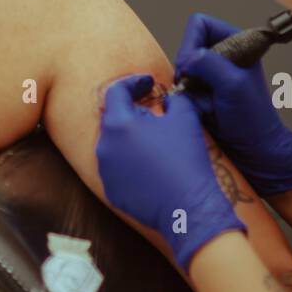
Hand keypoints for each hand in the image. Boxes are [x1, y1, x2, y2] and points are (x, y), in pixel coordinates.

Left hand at [96, 73, 246, 274]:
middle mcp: (104, 146)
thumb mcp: (185, 118)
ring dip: (130, 137)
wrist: (187, 208)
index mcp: (118, 124)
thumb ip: (174, 99)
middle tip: (154, 112)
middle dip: (132, 111)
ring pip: (114, 144)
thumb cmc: (186, 159)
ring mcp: (105, 171)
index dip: (133, 82)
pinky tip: (151, 165)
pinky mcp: (111, 191)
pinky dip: (130, 161)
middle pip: (113, 118)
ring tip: (154, 140)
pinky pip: (117, 168)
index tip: (149, 83)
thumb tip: (168, 99)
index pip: (116, 92)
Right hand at [175, 13, 291, 196]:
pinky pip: (182, 88)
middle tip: (204, 90)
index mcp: (237, 42)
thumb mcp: (233, 84)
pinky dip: (188, 100)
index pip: (199, 24)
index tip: (198, 67)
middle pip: (186, 48)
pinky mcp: (203, 92)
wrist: (256, 153)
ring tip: (208, 105)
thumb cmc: (254, 120)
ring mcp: (212, 75)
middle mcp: (223, 55)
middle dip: (189, 70)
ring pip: (181, 70)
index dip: (192, 44)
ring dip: (189, 89)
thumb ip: (208, 63)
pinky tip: (204, 111)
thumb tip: (186, 60)